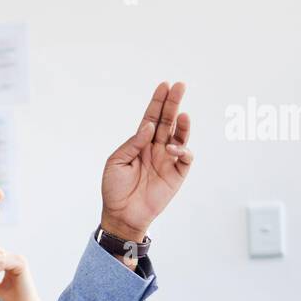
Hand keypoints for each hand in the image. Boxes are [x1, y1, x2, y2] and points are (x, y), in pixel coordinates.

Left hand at [99, 82, 193, 242]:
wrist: (122, 214)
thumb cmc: (115, 189)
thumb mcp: (116, 162)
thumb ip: (133, 143)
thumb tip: (148, 126)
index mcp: (140, 143)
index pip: (151, 118)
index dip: (158, 102)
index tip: (164, 85)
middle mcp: (155, 148)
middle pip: (167, 121)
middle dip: (173, 103)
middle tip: (180, 86)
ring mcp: (167, 160)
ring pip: (179, 136)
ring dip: (182, 124)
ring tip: (182, 114)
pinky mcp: (177, 174)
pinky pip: (186, 158)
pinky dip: (183, 150)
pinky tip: (174, 147)